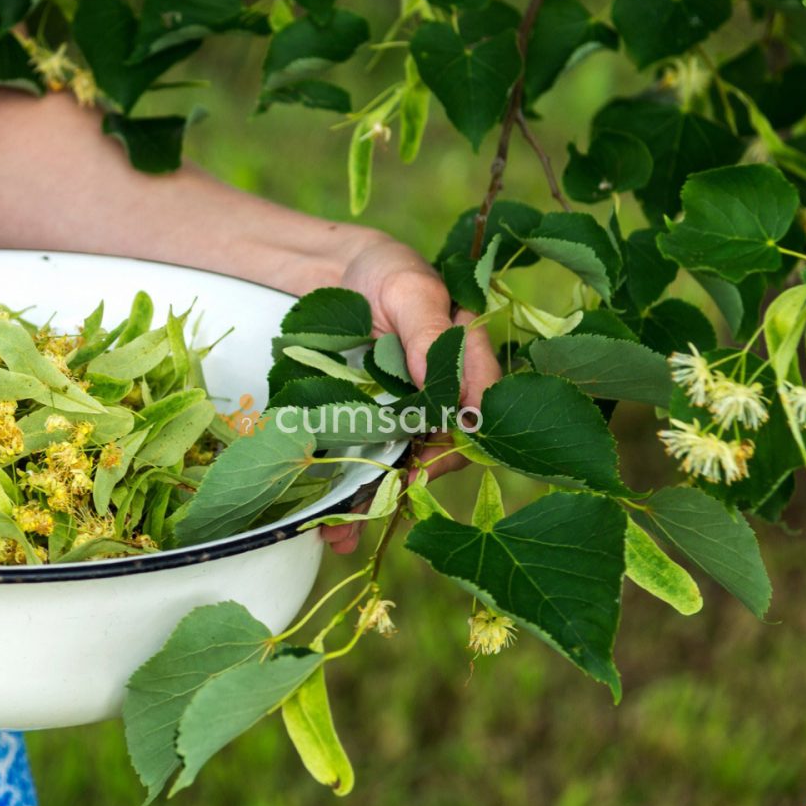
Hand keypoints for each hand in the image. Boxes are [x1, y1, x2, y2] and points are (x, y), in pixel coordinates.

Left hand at [318, 232, 501, 551]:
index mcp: (468, 363)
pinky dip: (351, 495)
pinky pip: (368, 463)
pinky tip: (330, 525)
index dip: (453, 445)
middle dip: (407, 488)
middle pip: (436, 453)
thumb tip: (434, 379)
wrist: (335, 271)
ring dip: (373, 504)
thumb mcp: (409, 290)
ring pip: (399, 468)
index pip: (475, 415)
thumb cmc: (386, 271)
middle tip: (375, 510)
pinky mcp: (373, 424)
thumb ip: (426, 329)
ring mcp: (407, 416)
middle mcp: (442, 398)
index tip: (422, 467)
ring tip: (340, 534)